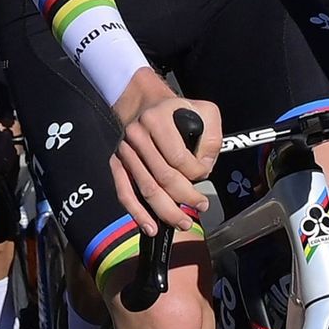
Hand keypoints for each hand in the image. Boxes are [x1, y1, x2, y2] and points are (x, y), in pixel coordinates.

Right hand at [109, 67, 221, 233]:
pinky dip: (137, 213)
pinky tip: (151, 226)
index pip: (179, 158)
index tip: (205, 175)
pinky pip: (124, 192)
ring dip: (166, 211)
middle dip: (185, 198)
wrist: (143, 102)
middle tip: (200, 206)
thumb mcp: (204, 111)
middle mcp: (137, 135)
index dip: (196, 173)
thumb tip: (204, 168)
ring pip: (146, 189)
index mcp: (158, 120)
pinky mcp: (117, 163)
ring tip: (183, 222)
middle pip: (163, 177)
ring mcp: (124, 151)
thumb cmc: (176, 111)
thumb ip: (212, 138)